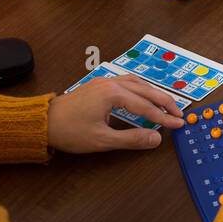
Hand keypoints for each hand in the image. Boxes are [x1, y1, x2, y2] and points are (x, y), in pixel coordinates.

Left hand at [47, 74, 186, 152]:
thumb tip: (156, 139)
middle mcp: (111, 83)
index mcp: (113, 94)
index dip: (164, 117)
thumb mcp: (102, 140)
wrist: (43, 122)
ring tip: (166, 104)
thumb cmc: (69, 131)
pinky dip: (141, 88)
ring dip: (154, 93)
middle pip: (146, 90)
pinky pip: (127, 82)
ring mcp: (104, 81)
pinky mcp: (99, 84)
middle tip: (179, 113)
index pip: (146, 106)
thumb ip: (132, 139)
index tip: (178, 124)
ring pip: (137, 83)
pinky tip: (144, 95)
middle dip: (164, 102)